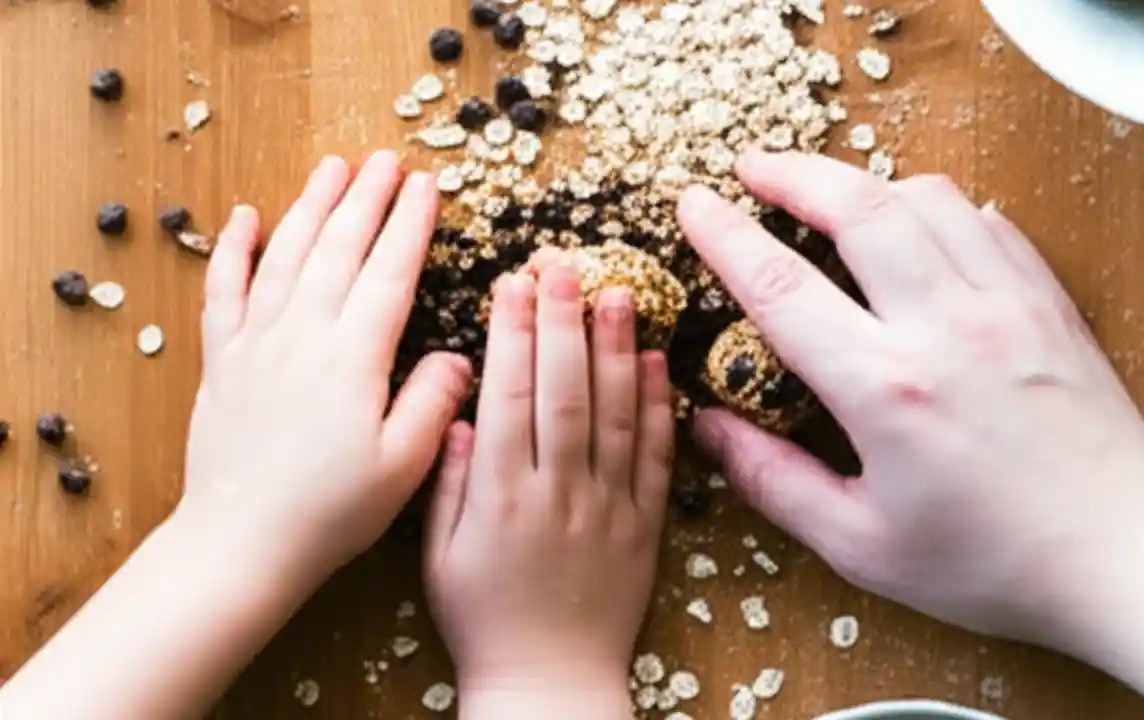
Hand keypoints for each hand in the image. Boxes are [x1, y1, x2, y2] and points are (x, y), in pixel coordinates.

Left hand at [183, 151, 470, 580]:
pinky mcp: (222, 360)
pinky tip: (246, 216)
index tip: (429, 185)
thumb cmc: (331, 512)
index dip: (411, 224)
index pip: (389, 272)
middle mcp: (303, 335)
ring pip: (284, 255)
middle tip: (387, 158)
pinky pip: (223, 290)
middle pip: (338, 248)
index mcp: (354, 357)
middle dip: (366, 198)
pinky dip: (233, 249)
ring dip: (310, 206)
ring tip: (333, 167)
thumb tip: (461, 354)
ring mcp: (256, 342)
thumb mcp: (404, 466)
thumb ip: (434, 401)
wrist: (240, 544)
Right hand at [424, 265, 672, 717]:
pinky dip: (660, 408)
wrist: (548, 684)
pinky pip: (657, 460)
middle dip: (563, 321)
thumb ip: (449, 482)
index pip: (509, 398)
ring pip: (616, 416)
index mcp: (499, 498)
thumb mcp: (439, 557)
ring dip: (617, 349)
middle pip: (564, 393)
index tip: (514, 281)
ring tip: (619, 291)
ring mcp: (610, 509)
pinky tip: (658, 362)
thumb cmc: (482, 618)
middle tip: (566, 262)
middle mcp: (558, 495)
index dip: (512, 334)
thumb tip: (463, 412)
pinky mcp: (647, 526)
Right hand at [676, 150, 1143, 639]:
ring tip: (829, 195)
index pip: (783, 286)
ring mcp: (1006, 305)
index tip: (693, 205)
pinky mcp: (1047, 302)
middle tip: (750, 165)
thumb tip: (708, 428)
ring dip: (866, 183)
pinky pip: (985, 221)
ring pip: (926, 198)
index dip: (725, 236)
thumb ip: (773, 480)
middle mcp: (946, 328)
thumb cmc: (992, 564)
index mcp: (887, 390)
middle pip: (857, 207)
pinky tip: (916, 226)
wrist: (1123, 557)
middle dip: (791, 173)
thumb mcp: (860, 545)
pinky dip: (937, 206)